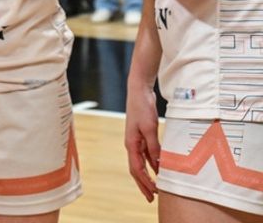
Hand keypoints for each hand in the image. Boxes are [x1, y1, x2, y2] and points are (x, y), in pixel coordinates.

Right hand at [125, 81, 160, 201]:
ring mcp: (137, 140)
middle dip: (143, 184)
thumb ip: (154, 147)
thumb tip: (159, 164)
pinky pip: (147, 154)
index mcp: (131, 144)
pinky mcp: (143, 135)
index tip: (153, 194)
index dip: (144, 183)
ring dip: (149, 176)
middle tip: (152, 198)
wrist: (138, 91)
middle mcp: (132, 144)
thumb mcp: (150, 128)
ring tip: (157, 187)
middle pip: (136, 169)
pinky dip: (153, 164)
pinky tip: (160, 169)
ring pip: (142, 163)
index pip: (137, 169)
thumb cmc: (142, 108)